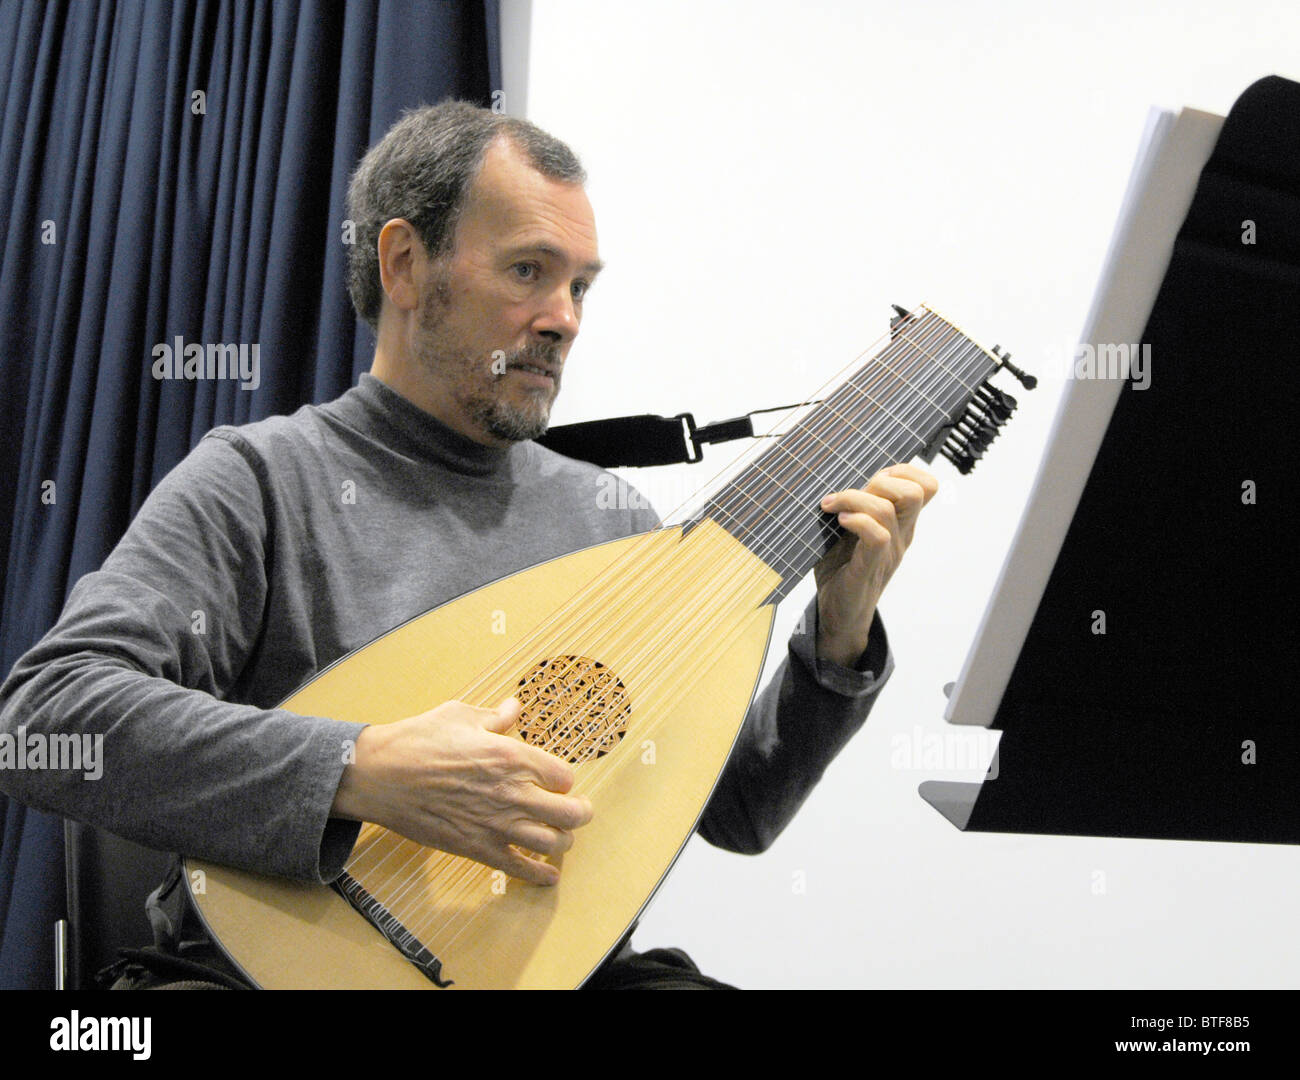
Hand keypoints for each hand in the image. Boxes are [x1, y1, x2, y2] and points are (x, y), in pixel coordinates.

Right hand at [330, 697, 592, 884]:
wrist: (381, 775)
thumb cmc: (418, 740)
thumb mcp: (460, 715)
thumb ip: (495, 717)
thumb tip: (513, 708)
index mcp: (512, 756)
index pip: (564, 776)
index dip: (564, 779)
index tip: (557, 780)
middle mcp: (512, 792)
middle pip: (571, 813)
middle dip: (580, 812)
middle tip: (579, 810)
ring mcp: (497, 824)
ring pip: (553, 842)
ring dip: (563, 840)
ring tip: (561, 836)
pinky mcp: (478, 848)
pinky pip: (520, 868)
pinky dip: (541, 874)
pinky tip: (549, 874)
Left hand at [814, 463, 938, 665]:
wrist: (839, 615)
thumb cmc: (842, 569)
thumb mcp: (850, 530)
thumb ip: (855, 505)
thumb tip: (836, 476)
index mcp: (901, 523)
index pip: (926, 486)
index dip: (903, 471)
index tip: (871, 478)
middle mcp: (902, 535)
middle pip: (917, 491)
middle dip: (880, 481)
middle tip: (850, 494)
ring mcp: (889, 551)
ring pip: (888, 509)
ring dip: (853, 499)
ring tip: (832, 507)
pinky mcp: (871, 567)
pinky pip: (876, 536)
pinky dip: (856, 521)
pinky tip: (840, 523)